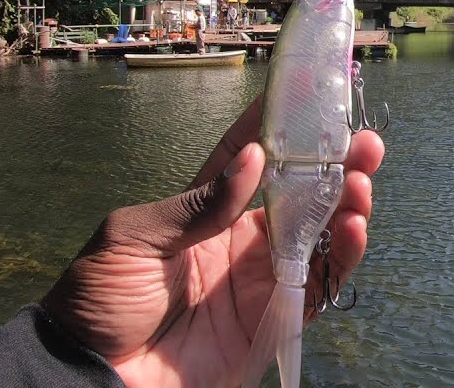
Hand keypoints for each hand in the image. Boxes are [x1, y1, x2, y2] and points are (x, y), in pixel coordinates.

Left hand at [41, 96, 384, 387]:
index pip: (250, 160)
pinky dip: (341, 257)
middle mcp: (239, 242)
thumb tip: (253, 159)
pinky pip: (318, 286)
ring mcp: (260, 280)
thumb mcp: (133, 238)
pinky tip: (352, 227)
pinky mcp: (273, 321)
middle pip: (300, 196)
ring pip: (320, 236)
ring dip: (347, 206)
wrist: (90, 376)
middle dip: (335, 167)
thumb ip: (198, 205)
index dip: (279, 128)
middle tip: (364, 142)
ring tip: (363, 181)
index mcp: (204, 214)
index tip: (309, 94)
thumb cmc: (98, 301)